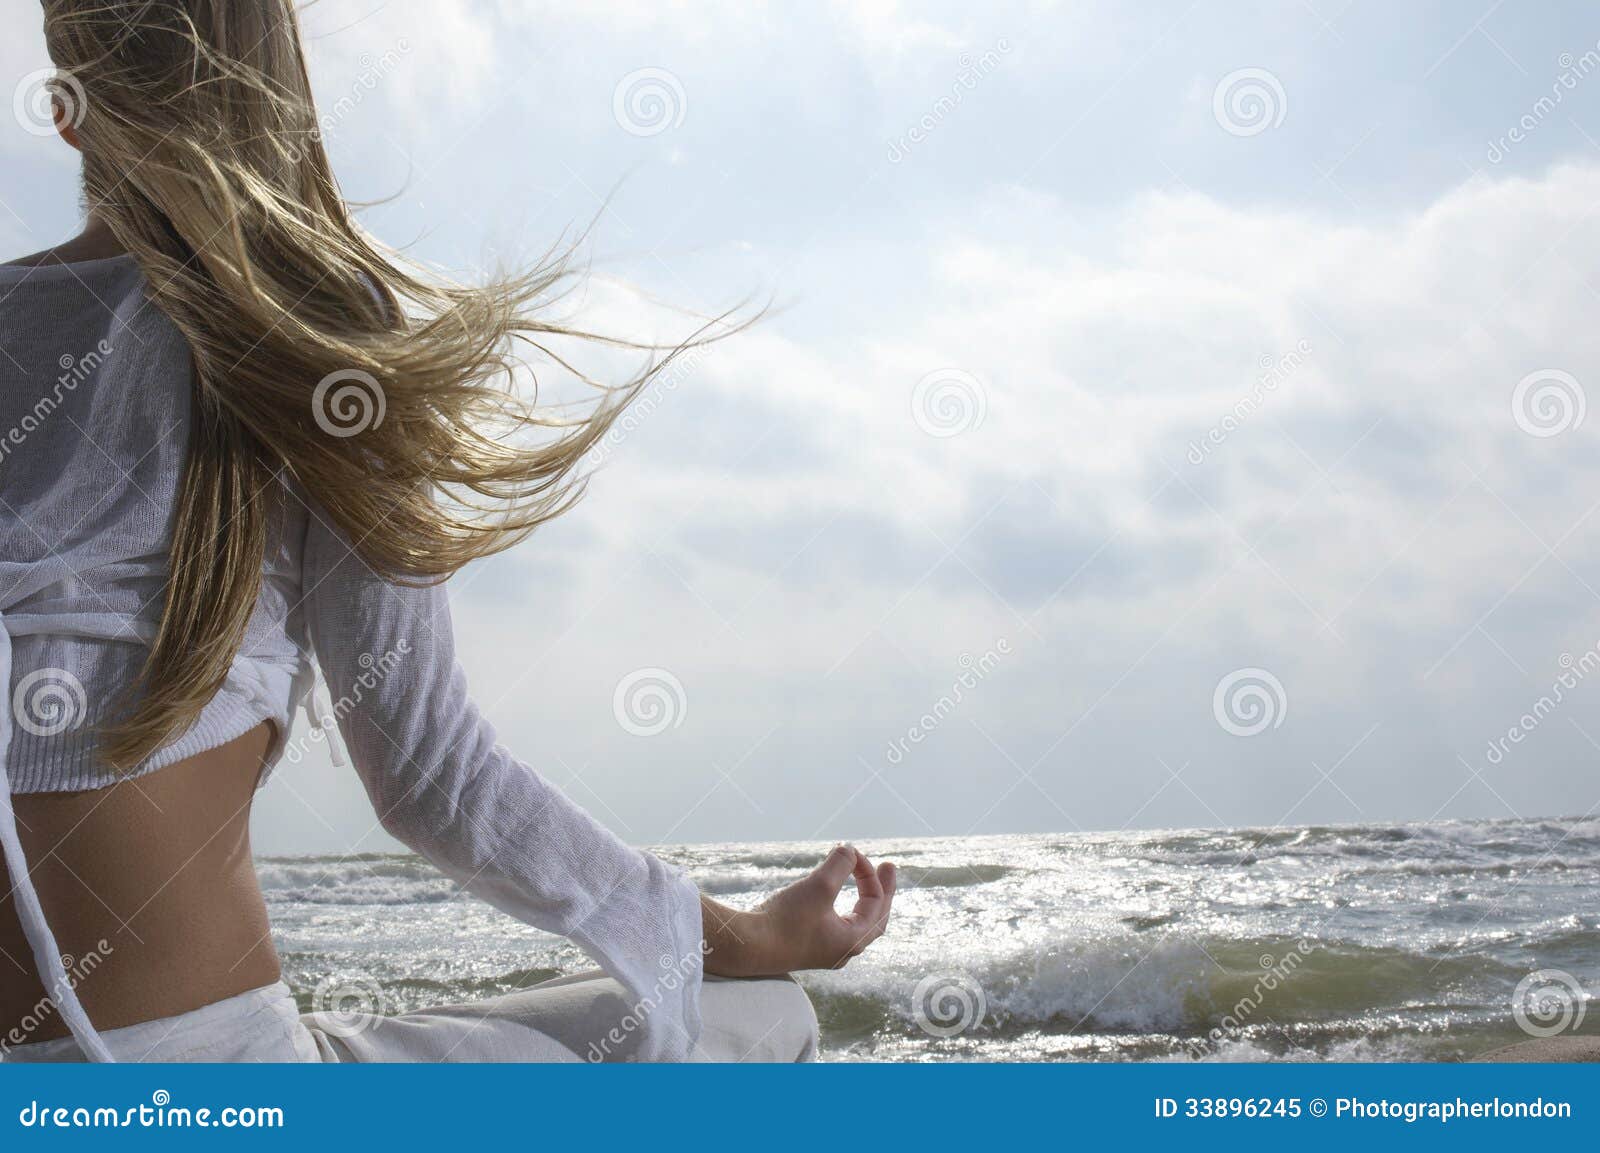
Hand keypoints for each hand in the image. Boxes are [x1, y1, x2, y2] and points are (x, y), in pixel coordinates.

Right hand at [702, 845, 895, 976]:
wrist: (747, 947)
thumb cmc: (785, 919)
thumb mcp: (819, 886)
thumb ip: (840, 864)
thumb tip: (849, 850)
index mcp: (853, 941)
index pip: (875, 901)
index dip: (867, 871)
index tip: (849, 850)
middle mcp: (843, 951)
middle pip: (875, 918)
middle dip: (882, 890)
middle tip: (888, 867)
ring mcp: (825, 952)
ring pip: (856, 924)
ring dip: (862, 899)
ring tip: (865, 880)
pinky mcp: (807, 947)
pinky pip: (837, 926)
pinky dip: (843, 907)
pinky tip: (832, 896)